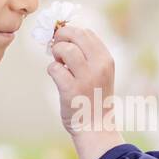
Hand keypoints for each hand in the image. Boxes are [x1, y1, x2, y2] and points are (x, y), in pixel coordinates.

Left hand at [46, 24, 123, 158]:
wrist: (95, 126)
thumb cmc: (93, 96)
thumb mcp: (100, 72)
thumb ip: (87, 54)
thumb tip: (62, 35)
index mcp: (106, 59)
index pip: (87, 32)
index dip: (72, 33)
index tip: (65, 42)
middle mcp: (99, 66)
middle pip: (76, 35)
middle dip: (61, 37)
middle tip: (57, 49)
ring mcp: (86, 78)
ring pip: (65, 49)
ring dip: (57, 52)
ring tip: (58, 62)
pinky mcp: (71, 90)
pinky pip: (54, 68)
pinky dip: (52, 70)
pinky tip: (57, 77)